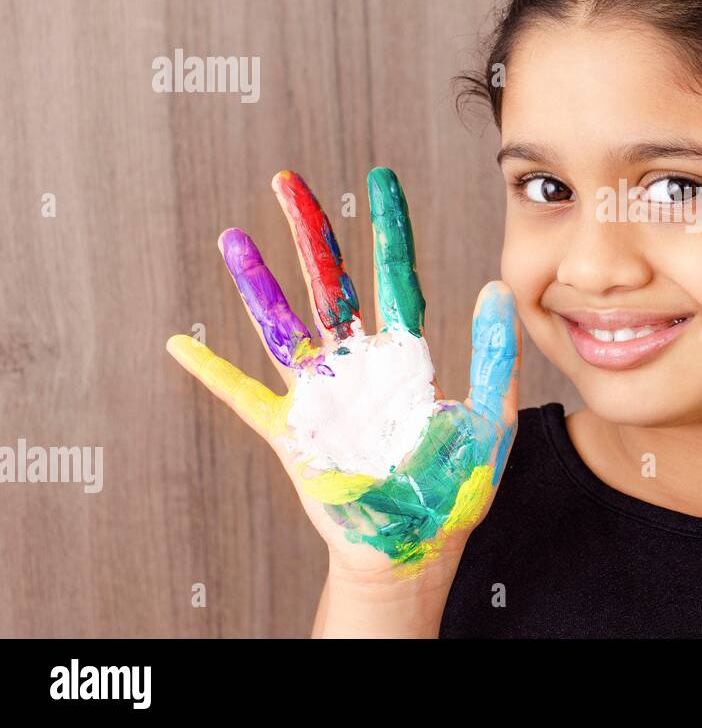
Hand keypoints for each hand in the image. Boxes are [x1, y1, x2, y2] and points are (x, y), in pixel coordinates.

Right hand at [167, 167, 520, 580]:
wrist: (416, 547)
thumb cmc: (455, 488)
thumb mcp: (490, 420)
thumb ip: (495, 356)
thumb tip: (495, 287)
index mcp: (406, 356)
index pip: (396, 275)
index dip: (389, 227)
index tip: (380, 180)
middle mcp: (359, 364)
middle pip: (329, 283)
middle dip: (308, 233)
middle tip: (288, 180)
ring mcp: (323, 395)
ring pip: (282, 325)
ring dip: (256, 284)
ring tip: (232, 238)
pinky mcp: (293, 433)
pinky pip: (244, 397)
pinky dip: (212, 374)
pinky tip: (181, 345)